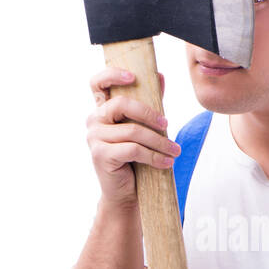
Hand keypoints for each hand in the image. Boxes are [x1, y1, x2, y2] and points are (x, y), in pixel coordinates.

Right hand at [85, 68, 178, 208]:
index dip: (112, 75)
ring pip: (133, 131)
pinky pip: (133, 149)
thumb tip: (159, 76)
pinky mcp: (101, 155)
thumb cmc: (134, 159)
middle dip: (150, 114)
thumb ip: (149, 103)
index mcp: (101, 110)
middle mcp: (93, 121)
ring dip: (159, 142)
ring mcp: (94, 138)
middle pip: (121, 105)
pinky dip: (154, 156)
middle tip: (167, 125)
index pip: (97, 83)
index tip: (133, 77)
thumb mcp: (143, 128)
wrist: (126, 194)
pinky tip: (167, 163)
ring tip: (175, 151)